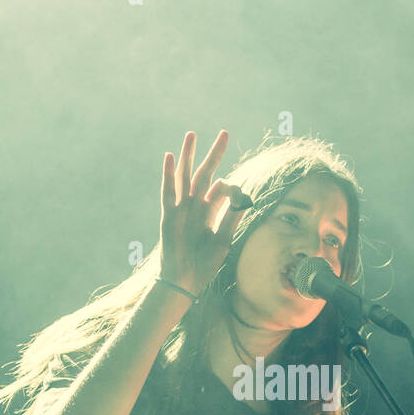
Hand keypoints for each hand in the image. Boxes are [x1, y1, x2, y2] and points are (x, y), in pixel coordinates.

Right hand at [158, 130, 250, 293]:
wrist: (185, 281)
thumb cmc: (204, 264)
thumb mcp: (224, 240)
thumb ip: (233, 217)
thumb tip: (246, 196)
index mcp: (209, 211)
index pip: (221, 188)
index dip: (232, 188)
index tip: (238, 195)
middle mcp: (194, 206)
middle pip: (204, 173)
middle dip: (214, 154)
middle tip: (225, 133)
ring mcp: (180, 209)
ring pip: (184, 176)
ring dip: (188, 155)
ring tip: (192, 135)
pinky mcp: (168, 216)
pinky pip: (168, 191)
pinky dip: (168, 174)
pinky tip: (170, 156)